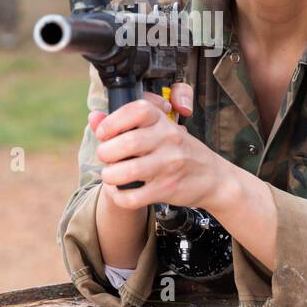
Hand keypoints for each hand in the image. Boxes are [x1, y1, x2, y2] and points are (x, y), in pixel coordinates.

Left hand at [91, 84, 226, 209]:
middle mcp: (168, 140)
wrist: (213, 177)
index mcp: (163, 121)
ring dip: (109, 175)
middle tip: (106, 157)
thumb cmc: (179, 150)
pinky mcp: (167, 189)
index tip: (104, 132)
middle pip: (128, 142)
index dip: (113, 120)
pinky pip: (132, 197)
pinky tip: (119, 191)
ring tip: (110, 174)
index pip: (137, 110)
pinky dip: (118, 196)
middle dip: (106, 152)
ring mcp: (169, 165)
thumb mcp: (159, 130)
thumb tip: (93, 118)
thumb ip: (124, 123)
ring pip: (127, 171)